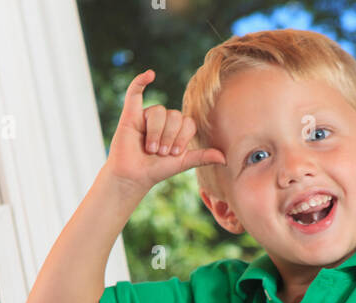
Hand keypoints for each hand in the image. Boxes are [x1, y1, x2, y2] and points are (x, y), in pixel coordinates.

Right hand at [105, 70, 226, 192]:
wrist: (134, 176)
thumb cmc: (157, 170)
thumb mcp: (182, 163)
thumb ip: (201, 157)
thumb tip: (225, 158)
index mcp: (177, 129)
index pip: (188, 122)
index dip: (182, 138)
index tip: (174, 153)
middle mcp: (164, 119)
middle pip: (174, 115)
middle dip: (169, 137)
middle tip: (160, 153)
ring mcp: (147, 115)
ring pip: (159, 111)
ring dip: (156, 133)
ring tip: (150, 148)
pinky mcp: (131, 113)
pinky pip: (136, 90)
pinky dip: (141, 80)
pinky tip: (150, 74)